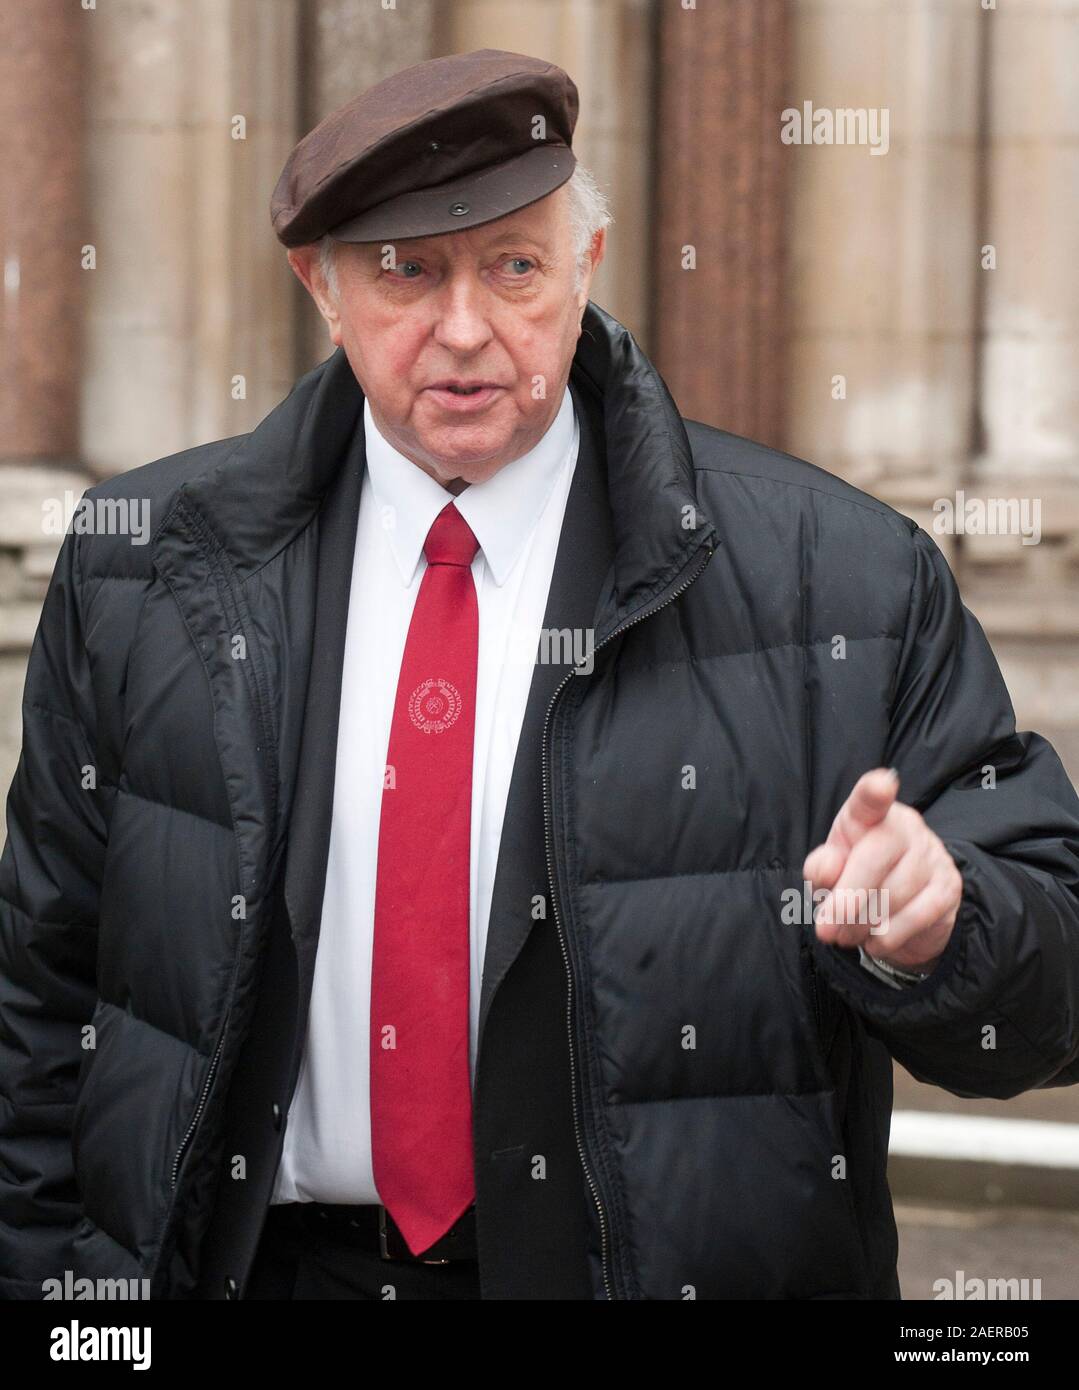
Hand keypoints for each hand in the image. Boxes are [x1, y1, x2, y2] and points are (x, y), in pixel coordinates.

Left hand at [802, 768, 962, 972]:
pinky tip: (876, 940)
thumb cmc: (856, 877)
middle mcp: (906, 826)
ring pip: (894, 894)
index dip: (874, 792)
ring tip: (847, 936)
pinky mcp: (949, 887)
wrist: (901, 909)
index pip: (870, 799)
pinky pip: (916, 917)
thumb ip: (823, 868)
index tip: (880, 786)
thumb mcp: (832, 871)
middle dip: (846, 901)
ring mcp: (932, 855)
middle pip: (873, 859)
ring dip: (862, 925)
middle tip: (825, 931)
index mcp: (870, 815)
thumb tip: (825, 870)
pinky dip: (889, 937)